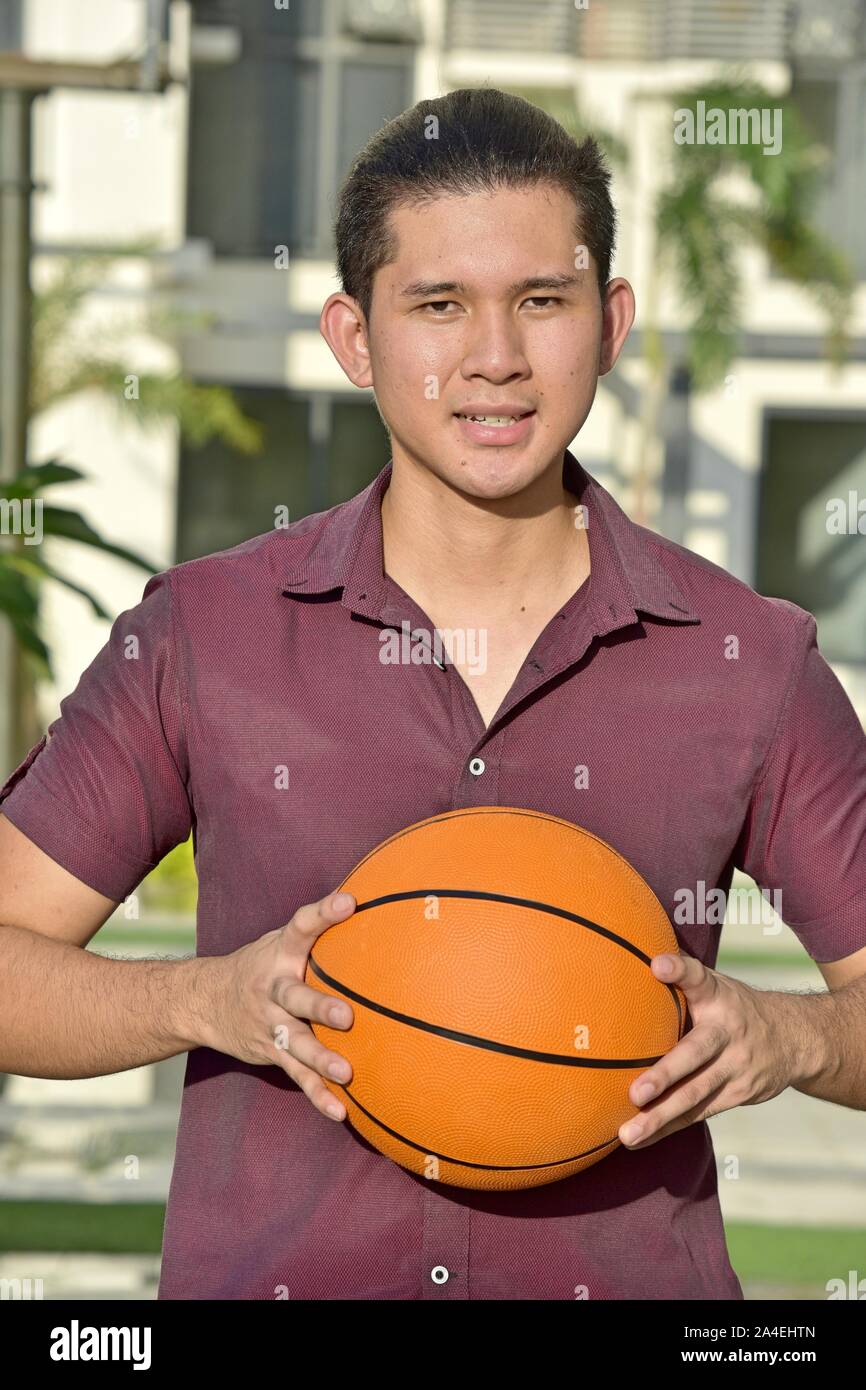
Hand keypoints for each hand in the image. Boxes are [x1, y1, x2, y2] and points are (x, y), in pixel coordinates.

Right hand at [191, 891, 355, 1120]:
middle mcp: (273, 988)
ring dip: (320, 1059)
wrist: (202, 1001)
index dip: (324, 912)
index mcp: (279, 953)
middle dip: (319, 1007)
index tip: (348, 902)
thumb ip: (319, 927)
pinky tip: (339, 1110)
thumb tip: (371, 900)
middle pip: (295, 997)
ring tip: (346, 1073)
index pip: (301, 926)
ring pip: (296, 1043)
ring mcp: (270, 1024)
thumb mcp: (280, 940)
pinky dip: (317, 1094)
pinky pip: (297, 1076)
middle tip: (346, 1016)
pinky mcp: (272, 1051)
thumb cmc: (261, 965)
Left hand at [617, 950, 796, 1148]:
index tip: (657, 964)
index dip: (679, 970)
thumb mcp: (715, 985)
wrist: (795, 1039)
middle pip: (695, 1054)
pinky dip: (670, 1127)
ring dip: (661, 1117)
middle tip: (635, 1093)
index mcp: (719, 998)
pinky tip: (642, 1139)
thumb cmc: (733, 1007)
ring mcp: (736, 1068)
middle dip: (665, 1076)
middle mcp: (728, 1033)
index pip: (699, 978)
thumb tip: (643, 958)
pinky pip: (699, 1113)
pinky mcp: (738, 1095)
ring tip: (628, 1133)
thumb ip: (682, 976)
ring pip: (695, 1095)